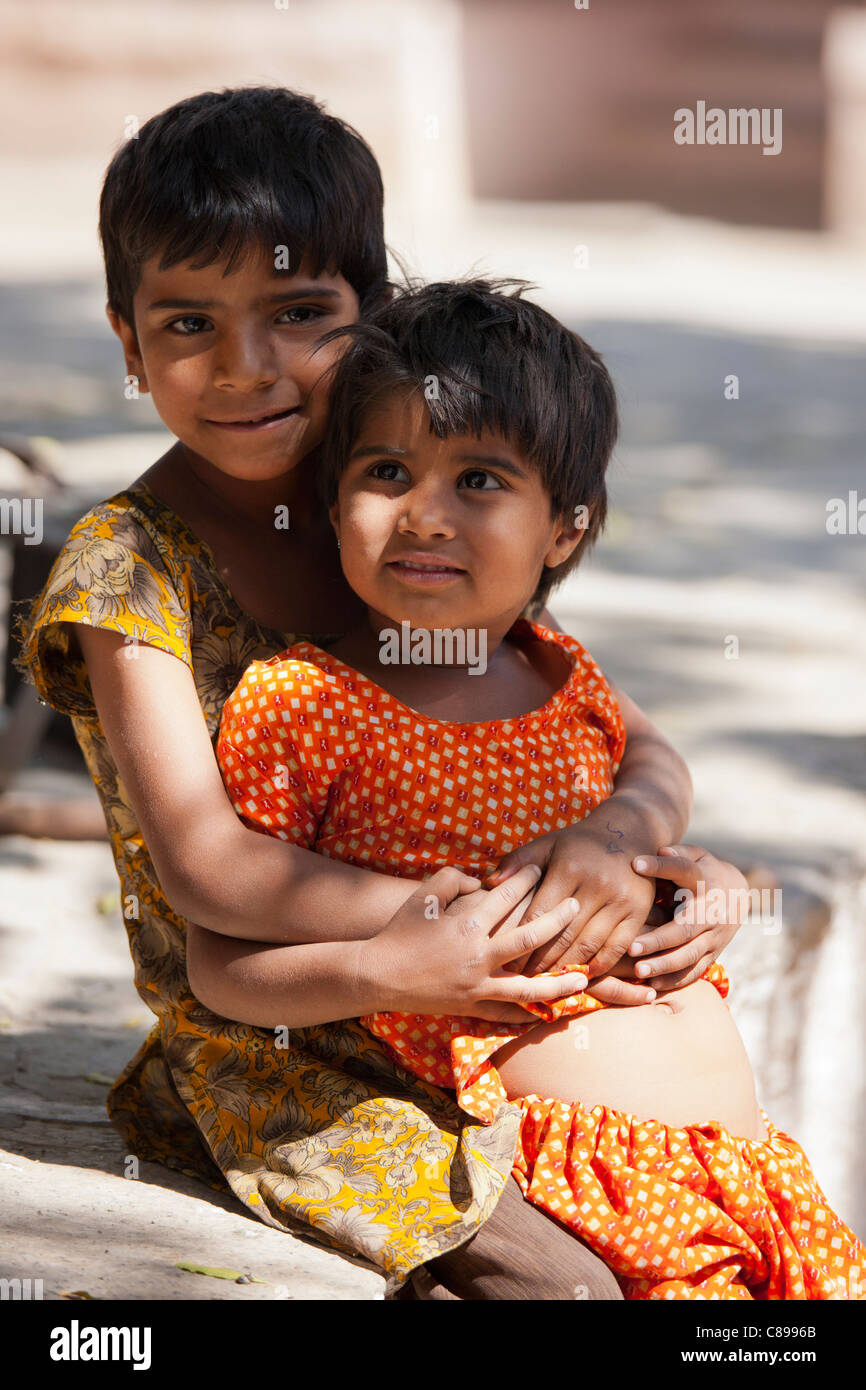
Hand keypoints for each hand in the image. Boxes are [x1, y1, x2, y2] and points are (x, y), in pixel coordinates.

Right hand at [361, 864, 586, 1024]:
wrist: (378, 975)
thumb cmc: (400, 930)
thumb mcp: (423, 895)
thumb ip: (455, 879)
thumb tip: (481, 882)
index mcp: (467, 925)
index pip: (507, 898)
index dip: (527, 880)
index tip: (543, 869)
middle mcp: (478, 956)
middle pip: (531, 937)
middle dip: (558, 920)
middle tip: (576, 907)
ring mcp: (476, 986)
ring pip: (529, 987)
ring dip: (559, 982)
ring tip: (583, 977)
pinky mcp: (470, 1007)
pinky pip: (506, 1014)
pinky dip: (529, 1014)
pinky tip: (550, 1012)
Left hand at [486, 820, 656, 993]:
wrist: (628, 832)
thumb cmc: (578, 843)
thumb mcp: (548, 844)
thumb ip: (518, 862)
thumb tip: (490, 884)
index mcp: (569, 868)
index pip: (539, 915)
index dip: (521, 943)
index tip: (507, 963)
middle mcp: (597, 884)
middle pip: (563, 935)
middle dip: (540, 962)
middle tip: (522, 981)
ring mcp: (620, 900)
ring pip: (588, 945)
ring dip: (566, 968)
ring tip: (548, 983)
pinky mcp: (638, 911)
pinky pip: (616, 947)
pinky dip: (599, 965)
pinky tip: (582, 975)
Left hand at [626, 844, 746, 991]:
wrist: (738, 894)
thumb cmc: (703, 871)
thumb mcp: (695, 856)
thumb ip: (677, 853)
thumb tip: (658, 849)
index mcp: (704, 880)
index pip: (683, 870)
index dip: (661, 866)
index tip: (636, 863)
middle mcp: (712, 911)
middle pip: (685, 928)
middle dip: (658, 939)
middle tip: (631, 947)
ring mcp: (715, 936)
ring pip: (690, 955)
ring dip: (664, 965)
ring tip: (638, 972)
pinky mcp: (714, 954)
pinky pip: (695, 971)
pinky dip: (675, 980)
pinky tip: (652, 987)